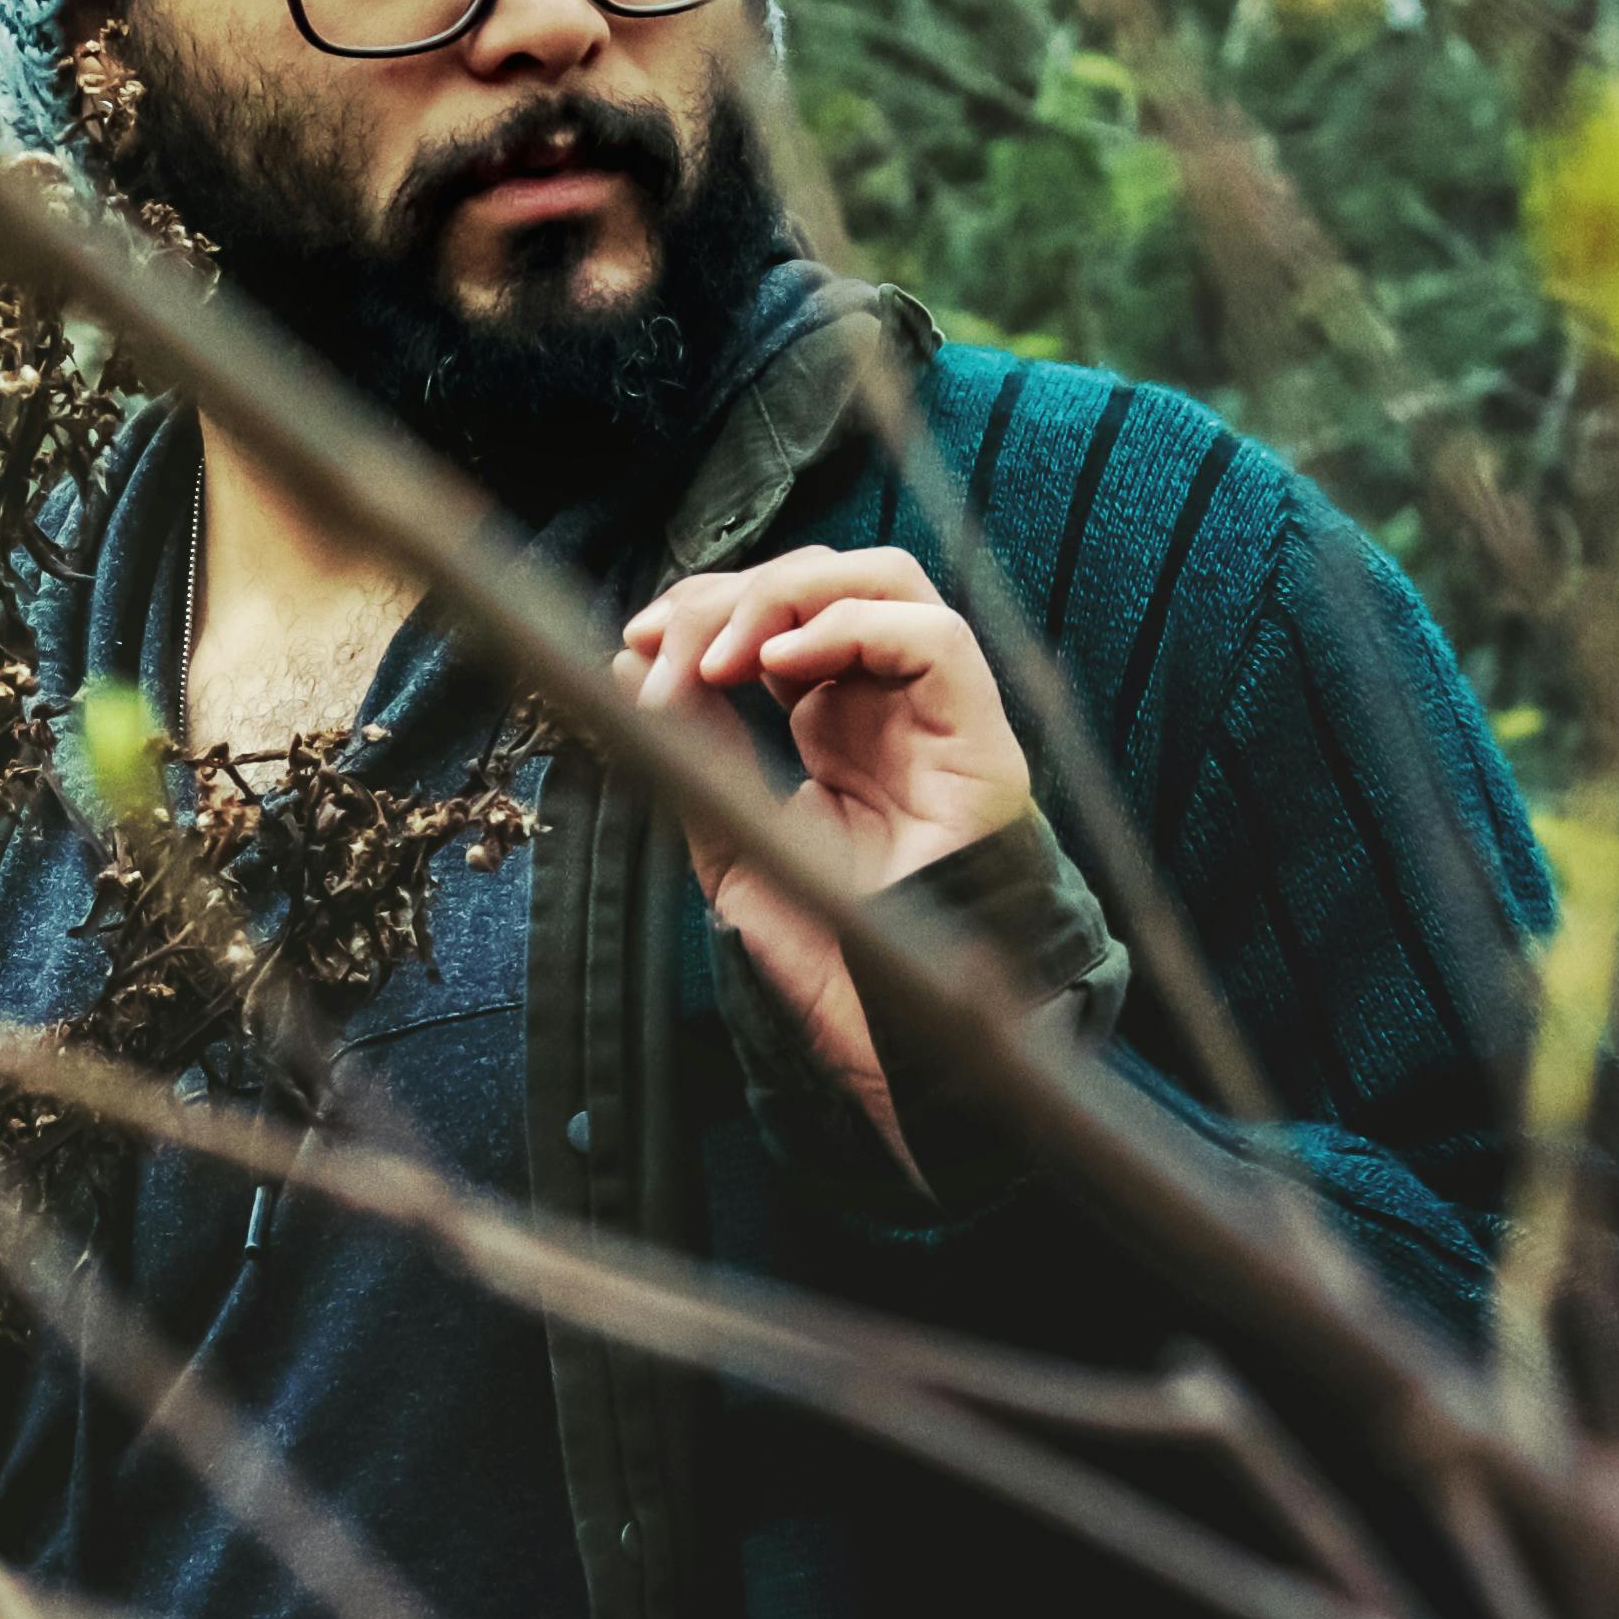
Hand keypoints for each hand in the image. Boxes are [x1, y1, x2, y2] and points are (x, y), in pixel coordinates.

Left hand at [617, 546, 1030, 1152]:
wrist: (900, 1037)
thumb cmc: (837, 959)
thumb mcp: (737, 844)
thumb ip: (700, 755)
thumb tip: (640, 664)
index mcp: (836, 725)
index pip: (779, 617)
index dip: (708, 609)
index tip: (636, 642)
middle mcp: (890, 707)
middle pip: (821, 582)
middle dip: (731, 595)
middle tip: (665, 647)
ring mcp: (939, 718)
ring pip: (885, 581)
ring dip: (786, 598)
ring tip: (721, 659)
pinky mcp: (982, 741)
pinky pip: (936, 638)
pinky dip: (853, 628)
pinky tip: (781, 669)